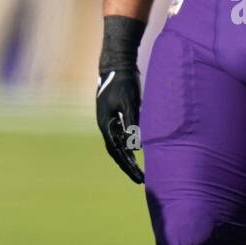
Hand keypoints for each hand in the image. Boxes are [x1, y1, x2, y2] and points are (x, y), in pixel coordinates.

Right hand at [96, 67, 143, 183]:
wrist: (117, 64)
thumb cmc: (124, 82)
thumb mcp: (130, 103)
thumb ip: (132, 124)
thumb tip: (136, 146)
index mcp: (106, 124)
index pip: (117, 151)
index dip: (127, 165)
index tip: (138, 177)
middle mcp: (106, 125)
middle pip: (116, 151)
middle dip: (127, 166)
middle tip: (140, 180)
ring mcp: (109, 119)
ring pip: (118, 144)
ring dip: (127, 157)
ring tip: (138, 170)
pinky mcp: (115, 114)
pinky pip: (121, 134)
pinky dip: (128, 144)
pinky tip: (137, 149)